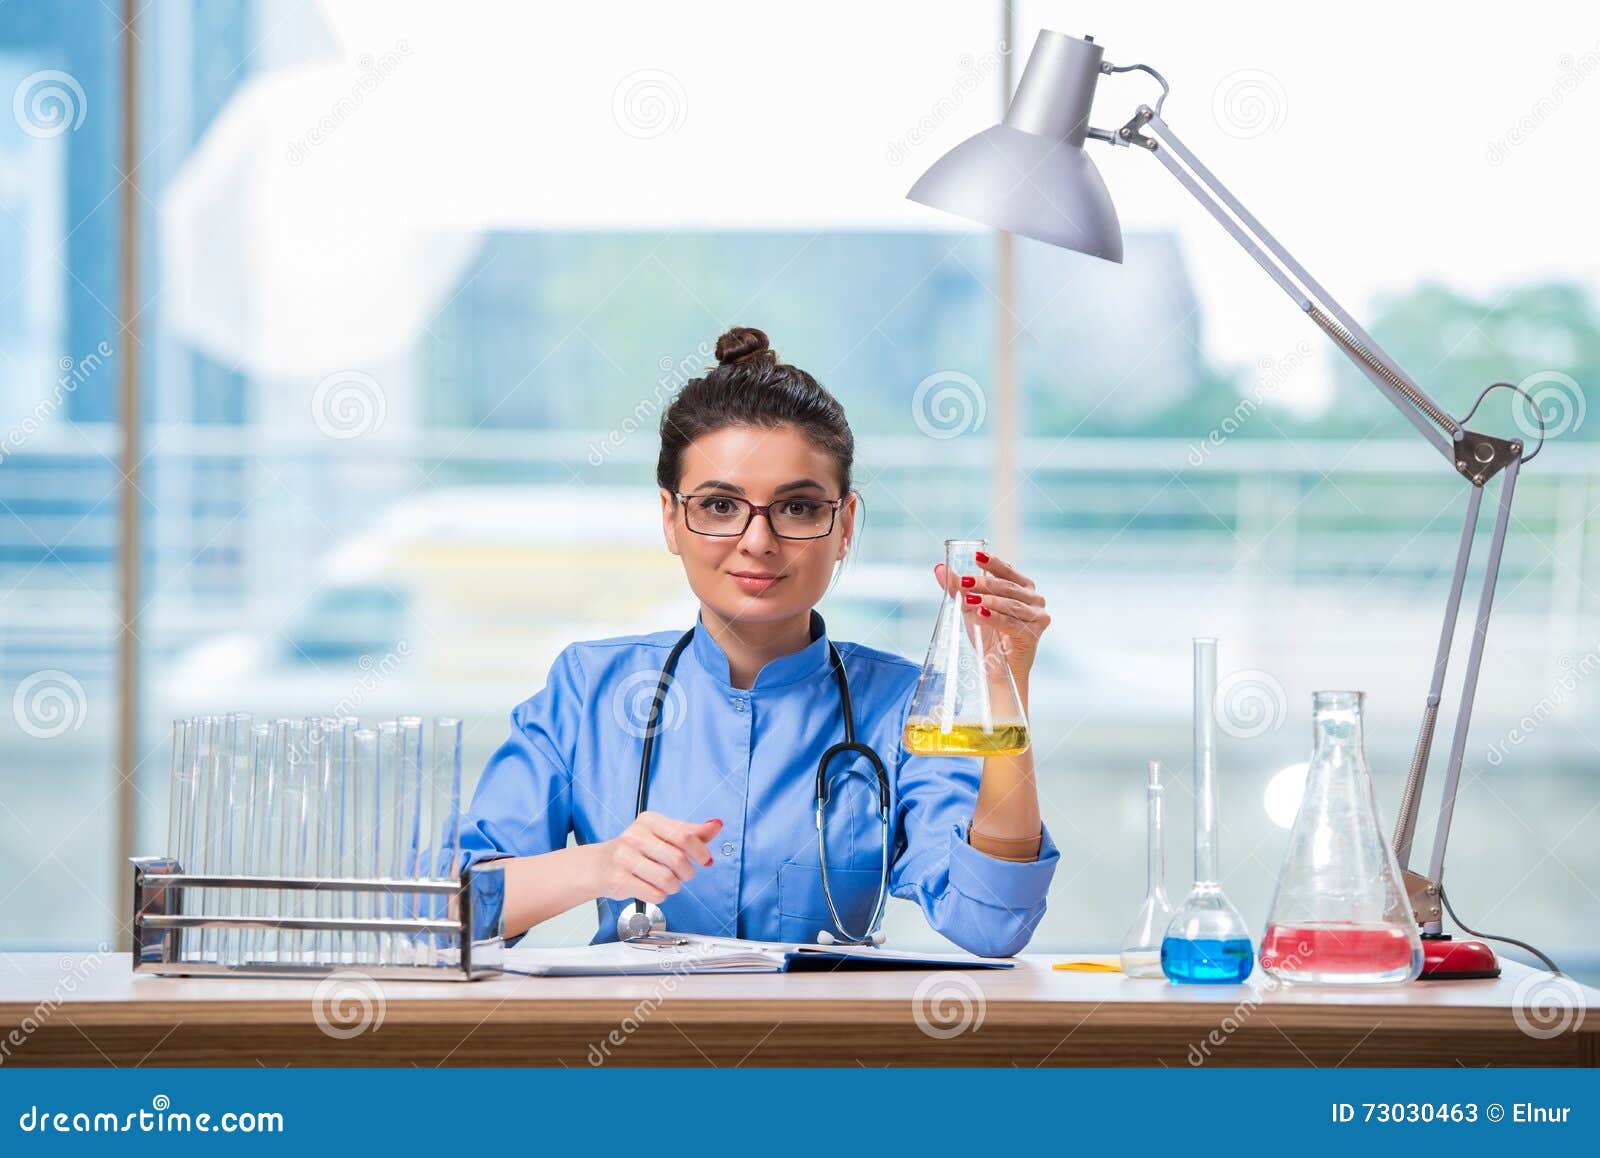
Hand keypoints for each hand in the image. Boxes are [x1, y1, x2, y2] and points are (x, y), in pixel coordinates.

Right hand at [590, 812, 722, 903]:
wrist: (600, 865)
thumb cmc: (637, 850)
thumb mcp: (663, 834)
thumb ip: (691, 832)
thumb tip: (716, 825)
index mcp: (649, 820)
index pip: (685, 835)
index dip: (700, 851)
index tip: (704, 859)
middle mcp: (635, 836)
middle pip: (678, 860)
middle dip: (687, 872)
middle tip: (683, 874)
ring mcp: (625, 857)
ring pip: (667, 879)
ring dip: (674, 886)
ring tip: (667, 882)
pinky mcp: (620, 879)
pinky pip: (655, 893)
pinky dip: (661, 895)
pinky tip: (654, 888)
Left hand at [933, 550, 1050, 681]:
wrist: (998, 668)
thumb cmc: (988, 635)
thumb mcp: (970, 607)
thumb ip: (957, 587)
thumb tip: (939, 568)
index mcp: (1023, 588)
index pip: (1007, 571)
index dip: (992, 563)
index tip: (976, 556)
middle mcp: (1034, 599)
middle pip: (1007, 587)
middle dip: (984, 583)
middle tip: (964, 582)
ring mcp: (1037, 616)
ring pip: (1010, 604)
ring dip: (989, 600)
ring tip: (970, 599)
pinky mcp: (1034, 634)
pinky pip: (1012, 624)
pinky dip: (995, 618)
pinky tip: (981, 614)